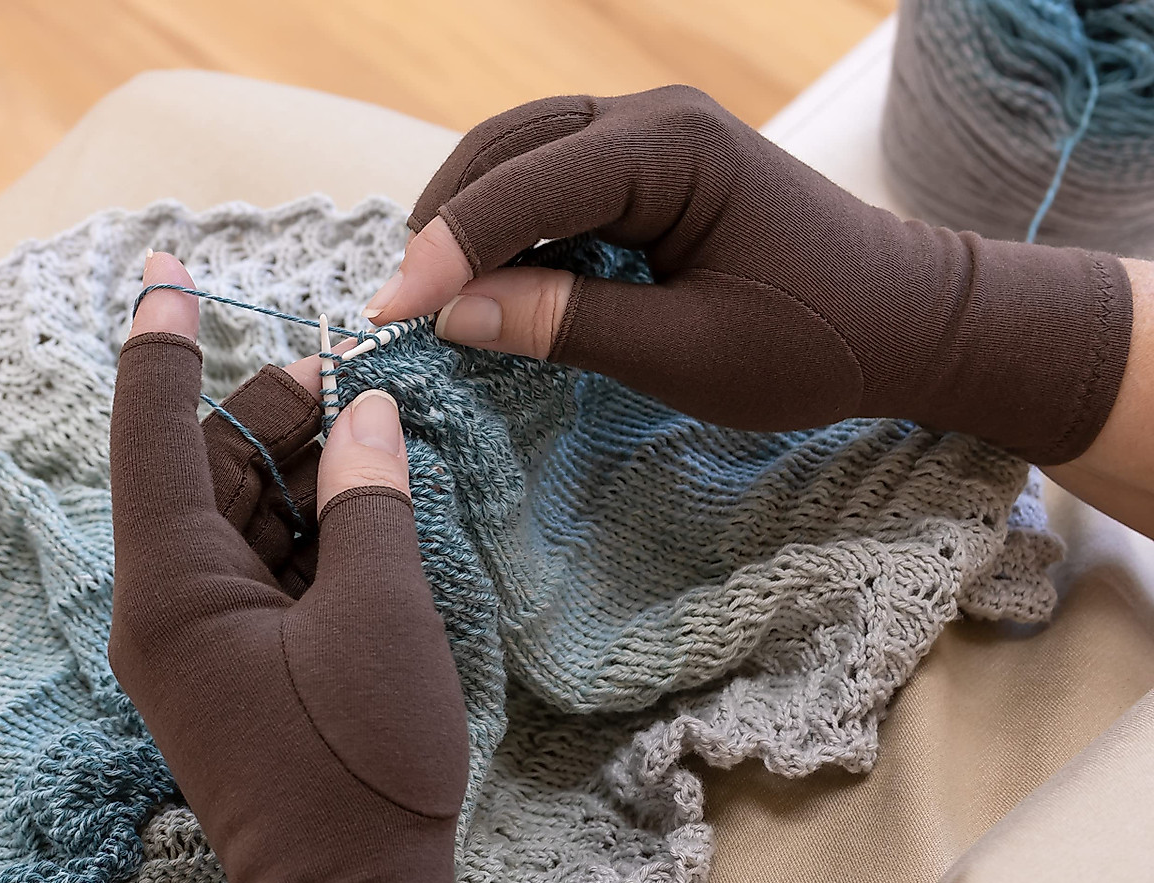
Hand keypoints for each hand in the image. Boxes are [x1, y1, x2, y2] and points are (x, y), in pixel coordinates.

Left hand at [110, 253, 505, 882]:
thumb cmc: (365, 758)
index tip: (174, 272)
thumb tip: (367, 417)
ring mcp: (203, 645)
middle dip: (268, 415)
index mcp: (174, 588)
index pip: (156, 437)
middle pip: (205, 475)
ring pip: (240, 523)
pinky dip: (309, 533)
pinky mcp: (240, 671)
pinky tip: (364, 510)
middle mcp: (169, 609)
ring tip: (366, 434)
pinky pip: (264, 574)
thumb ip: (368, 503)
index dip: (164, 347)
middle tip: (344, 372)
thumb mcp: (380, 613)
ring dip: (298, 474)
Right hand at [365, 85, 1132, 465]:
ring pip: (527, 156)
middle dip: (448, 223)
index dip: (447, 250)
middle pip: (510, 147)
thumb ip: (568, 325)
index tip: (388, 315)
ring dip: (474, 220)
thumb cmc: (812, 343)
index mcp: (670, 150)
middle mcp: (655, 119)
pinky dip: (517, 227)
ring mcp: (656, 136)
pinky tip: (498, 277)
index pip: (525, 183)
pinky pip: (561, 182)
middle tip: (404, 306)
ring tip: (436, 294)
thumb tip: (457, 313)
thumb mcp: (685, 354)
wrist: (904, 321)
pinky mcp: (658, 168)